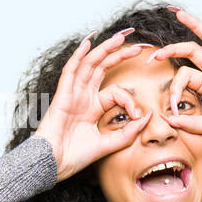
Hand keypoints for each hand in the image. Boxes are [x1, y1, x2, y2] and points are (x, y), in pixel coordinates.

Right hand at [33, 28, 156, 181]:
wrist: (53, 164)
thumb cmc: (75, 156)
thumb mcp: (109, 144)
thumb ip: (129, 132)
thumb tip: (148, 116)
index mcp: (93, 107)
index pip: (116, 93)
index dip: (130, 101)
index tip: (138, 115)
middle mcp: (83, 96)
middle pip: (102, 69)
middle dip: (120, 55)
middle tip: (140, 46)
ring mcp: (72, 94)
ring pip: (90, 65)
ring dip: (104, 50)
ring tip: (119, 37)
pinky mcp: (62, 96)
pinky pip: (70, 71)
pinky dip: (79, 56)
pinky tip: (88, 43)